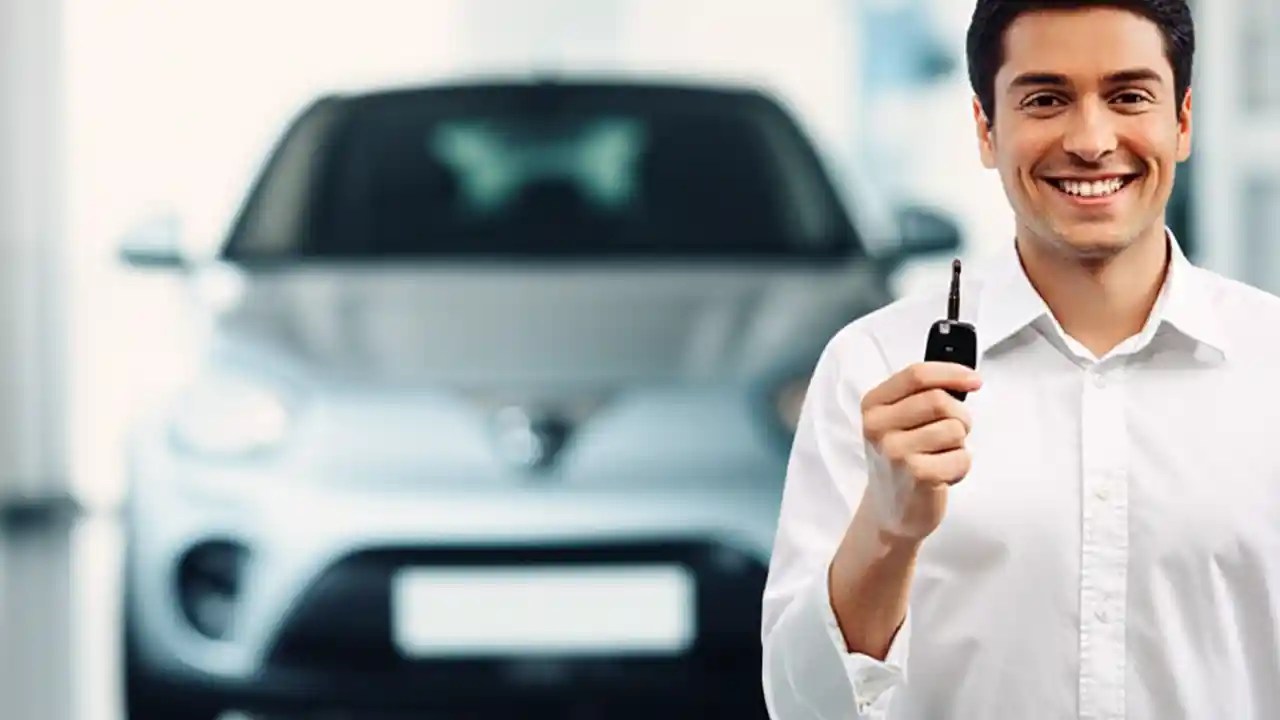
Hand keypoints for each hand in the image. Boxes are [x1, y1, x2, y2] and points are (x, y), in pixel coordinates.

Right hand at [860, 362, 981, 541]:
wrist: (891, 510)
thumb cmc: (903, 459)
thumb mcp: (900, 420)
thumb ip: (922, 395)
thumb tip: (966, 378)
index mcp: (873, 405)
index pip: (916, 375)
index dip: (951, 373)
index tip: (975, 380)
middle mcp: (878, 426)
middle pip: (939, 400)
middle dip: (959, 416)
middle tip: (954, 434)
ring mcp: (894, 451)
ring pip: (954, 428)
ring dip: (959, 445)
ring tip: (941, 457)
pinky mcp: (916, 475)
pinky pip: (962, 457)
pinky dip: (961, 466)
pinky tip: (943, 475)